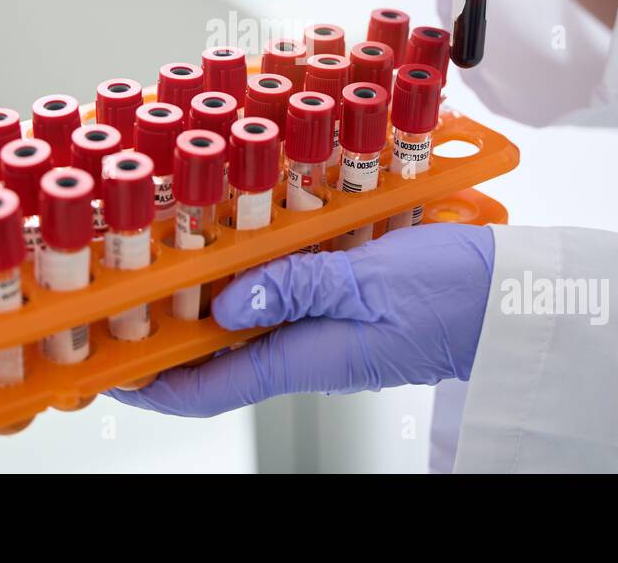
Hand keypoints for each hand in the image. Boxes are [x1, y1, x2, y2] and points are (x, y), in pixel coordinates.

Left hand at [106, 223, 494, 416]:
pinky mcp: (342, 297)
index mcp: (304, 357)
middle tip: (127, 288)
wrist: (512, 295)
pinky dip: (258, 263)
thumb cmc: (455, 298)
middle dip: (170, 325)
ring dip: (209, 288)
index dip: (149, 385)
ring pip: (247, 312)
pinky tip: (248, 228)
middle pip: (216, 347)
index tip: (105, 370)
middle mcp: (305, 345)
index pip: (206, 388)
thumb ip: (298, 286)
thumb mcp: (371, 283)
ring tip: (170, 252)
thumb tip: (227, 301)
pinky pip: (285, 286)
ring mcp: (323, 322)